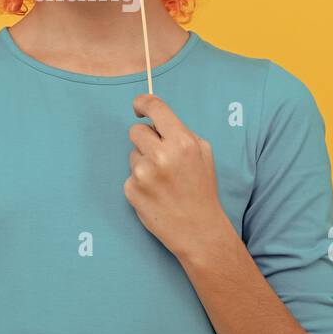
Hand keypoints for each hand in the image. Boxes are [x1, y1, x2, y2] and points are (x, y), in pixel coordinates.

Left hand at [125, 93, 230, 260]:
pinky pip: (129, 175)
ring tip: (163, 181)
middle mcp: (161, 155)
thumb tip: (155, 120)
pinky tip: (156, 194)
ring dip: (144, 163)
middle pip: (136, 130)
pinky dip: (140, 182)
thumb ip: (180, 133)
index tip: (139, 106)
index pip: (155, 107)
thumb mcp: (203, 153)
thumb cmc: (201, 189)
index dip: (143, 103)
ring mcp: (143, 173)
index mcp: (182, 142)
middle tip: (159, 156)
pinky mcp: (131, 190)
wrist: (199, 230)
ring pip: (133, 154)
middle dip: (145, 140)